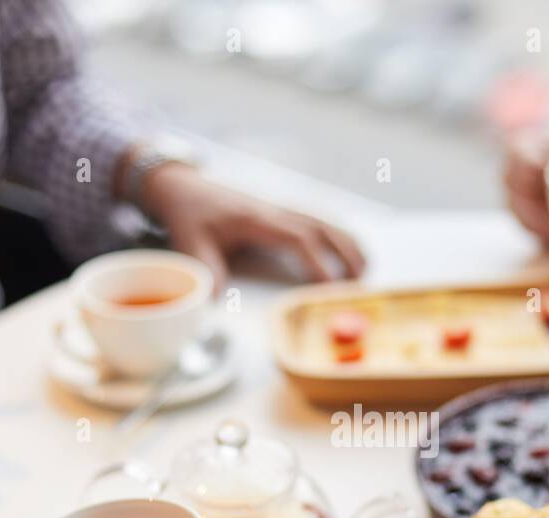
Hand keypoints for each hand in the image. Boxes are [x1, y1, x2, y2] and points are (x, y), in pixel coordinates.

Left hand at [143, 163, 364, 287]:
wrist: (182, 184)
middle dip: (345, 253)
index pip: (298, 239)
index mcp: (257, 219)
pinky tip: (349, 246)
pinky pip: (317, 217)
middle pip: (321, 227)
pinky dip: (338, 232)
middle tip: (361, 280)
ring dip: (347, 241)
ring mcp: (280, 207)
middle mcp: (274, 210)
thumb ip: (206, 270)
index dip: (318, 262)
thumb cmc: (189, 214)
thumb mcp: (191, 242)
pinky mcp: (280, 208)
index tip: (331, 286)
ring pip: (324, 220)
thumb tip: (215, 301)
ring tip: (366, 265)